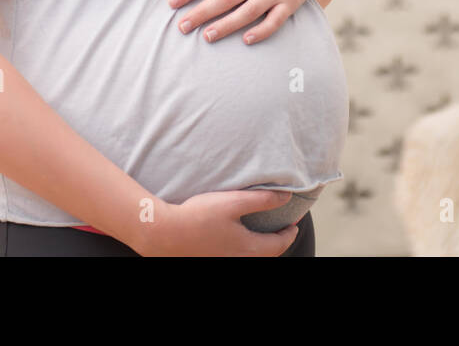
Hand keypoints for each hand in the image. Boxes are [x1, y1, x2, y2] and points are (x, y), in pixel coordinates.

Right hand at [133, 191, 300, 255]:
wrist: (164, 234)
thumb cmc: (198, 217)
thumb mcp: (234, 202)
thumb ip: (262, 199)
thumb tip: (286, 197)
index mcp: (248, 248)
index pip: (279, 244)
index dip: (289, 233)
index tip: (294, 224)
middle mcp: (238, 260)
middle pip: (267, 255)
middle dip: (277, 242)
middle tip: (282, 229)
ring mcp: (223, 262)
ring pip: (251, 258)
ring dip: (260, 247)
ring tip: (261, 233)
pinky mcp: (210, 259)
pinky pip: (236, 257)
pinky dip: (245, 250)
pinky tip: (237, 237)